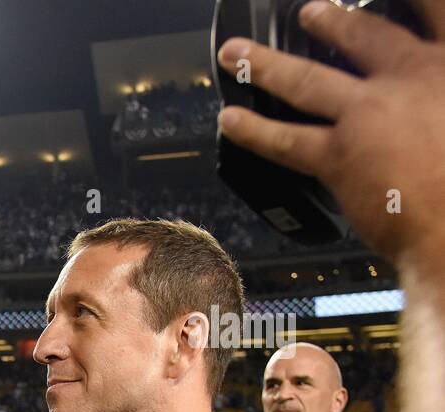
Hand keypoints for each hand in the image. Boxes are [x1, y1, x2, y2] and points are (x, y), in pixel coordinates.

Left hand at [216, 0, 444, 263]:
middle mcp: (412, 76)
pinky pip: (285, 140)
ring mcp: (371, 112)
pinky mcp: (340, 155)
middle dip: (332, 19)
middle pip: (365, 34)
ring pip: (308, 79)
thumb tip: (429, 113)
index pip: (433, 9)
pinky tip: (230, 120)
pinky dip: (252, 129)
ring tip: (237, 54)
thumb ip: (440, 102)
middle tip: (309, 11)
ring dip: (266, 64)